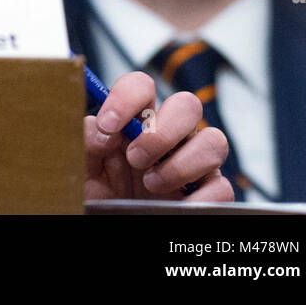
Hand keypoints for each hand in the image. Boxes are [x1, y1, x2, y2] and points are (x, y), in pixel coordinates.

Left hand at [84, 71, 233, 201]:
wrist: (109, 220)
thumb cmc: (98, 191)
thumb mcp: (84, 164)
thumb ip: (88, 140)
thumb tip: (102, 129)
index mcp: (136, 120)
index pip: (141, 86)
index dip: (126, 97)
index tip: (108, 124)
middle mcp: (169, 136)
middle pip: (187, 105)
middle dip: (161, 132)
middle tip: (135, 158)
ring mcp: (193, 162)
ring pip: (214, 141)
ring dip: (180, 164)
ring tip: (150, 183)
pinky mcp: (207, 192)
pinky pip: (222, 187)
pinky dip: (199, 197)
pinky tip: (173, 205)